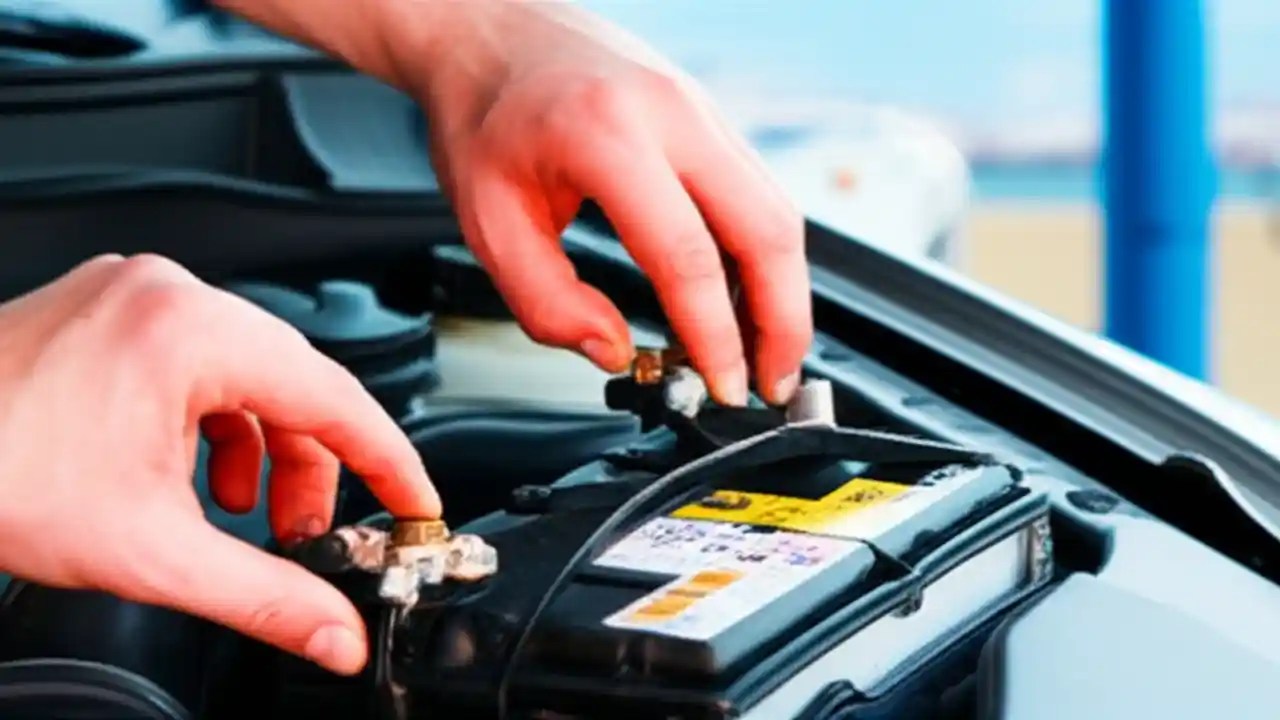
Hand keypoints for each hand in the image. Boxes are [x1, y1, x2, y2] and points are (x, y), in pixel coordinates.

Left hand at [0, 255, 437, 674]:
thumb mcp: (149, 553)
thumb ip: (263, 598)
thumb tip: (332, 631)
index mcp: (189, 331)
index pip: (335, 398)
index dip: (389, 461)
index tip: (416, 501)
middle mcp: (168, 294)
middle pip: (292, 384)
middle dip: (312, 468)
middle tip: (310, 534)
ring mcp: (136, 295)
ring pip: (246, 373)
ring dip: (262, 448)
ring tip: (245, 513)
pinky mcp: (111, 309)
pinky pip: (199, 361)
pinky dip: (215, 423)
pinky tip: (196, 475)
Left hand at [418, 3, 811, 404]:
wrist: (490, 27)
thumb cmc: (484, 114)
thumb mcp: (486, 220)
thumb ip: (546, 301)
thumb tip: (613, 351)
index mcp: (607, 134)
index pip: (689, 255)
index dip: (716, 335)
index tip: (721, 386)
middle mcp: (671, 112)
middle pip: (767, 229)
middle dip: (783, 321)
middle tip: (771, 384)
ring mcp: (700, 108)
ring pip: (777, 209)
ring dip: (783, 291)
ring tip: (763, 354)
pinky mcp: (709, 117)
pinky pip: (758, 192)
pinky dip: (763, 256)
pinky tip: (745, 300)